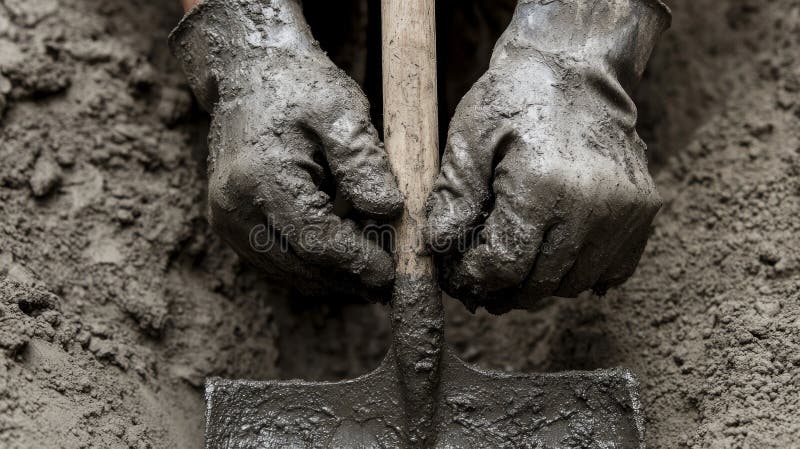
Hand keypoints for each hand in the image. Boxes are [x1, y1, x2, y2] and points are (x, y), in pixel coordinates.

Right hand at [170, 0, 402, 299]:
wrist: (249, 75)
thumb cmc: (300, 88)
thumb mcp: (340, 111)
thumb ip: (363, 161)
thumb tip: (389, 210)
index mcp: (262, 177)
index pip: (316, 240)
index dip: (357, 262)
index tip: (392, 273)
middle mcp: (234, 207)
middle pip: (301, 267)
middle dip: (348, 279)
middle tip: (391, 282)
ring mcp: (227, 220)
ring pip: (288, 272)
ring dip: (331, 278)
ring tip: (371, 270)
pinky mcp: (230, 226)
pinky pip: (276, 262)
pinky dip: (311, 266)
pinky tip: (342, 257)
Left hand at [426, 0, 670, 312]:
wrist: (578, 67)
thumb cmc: (515, 98)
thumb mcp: (469, 137)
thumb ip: (454, 196)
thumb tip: (440, 247)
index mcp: (542, 186)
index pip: (504, 266)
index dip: (475, 278)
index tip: (460, 271)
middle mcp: (592, 206)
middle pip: (539, 285)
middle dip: (503, 288)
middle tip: (482, 274)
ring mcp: (624, 213)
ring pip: (573, 285)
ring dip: (539, 282)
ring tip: (517, 257)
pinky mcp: (643, 213)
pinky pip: (611, 272)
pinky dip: (579, 272)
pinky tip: (555, 248)